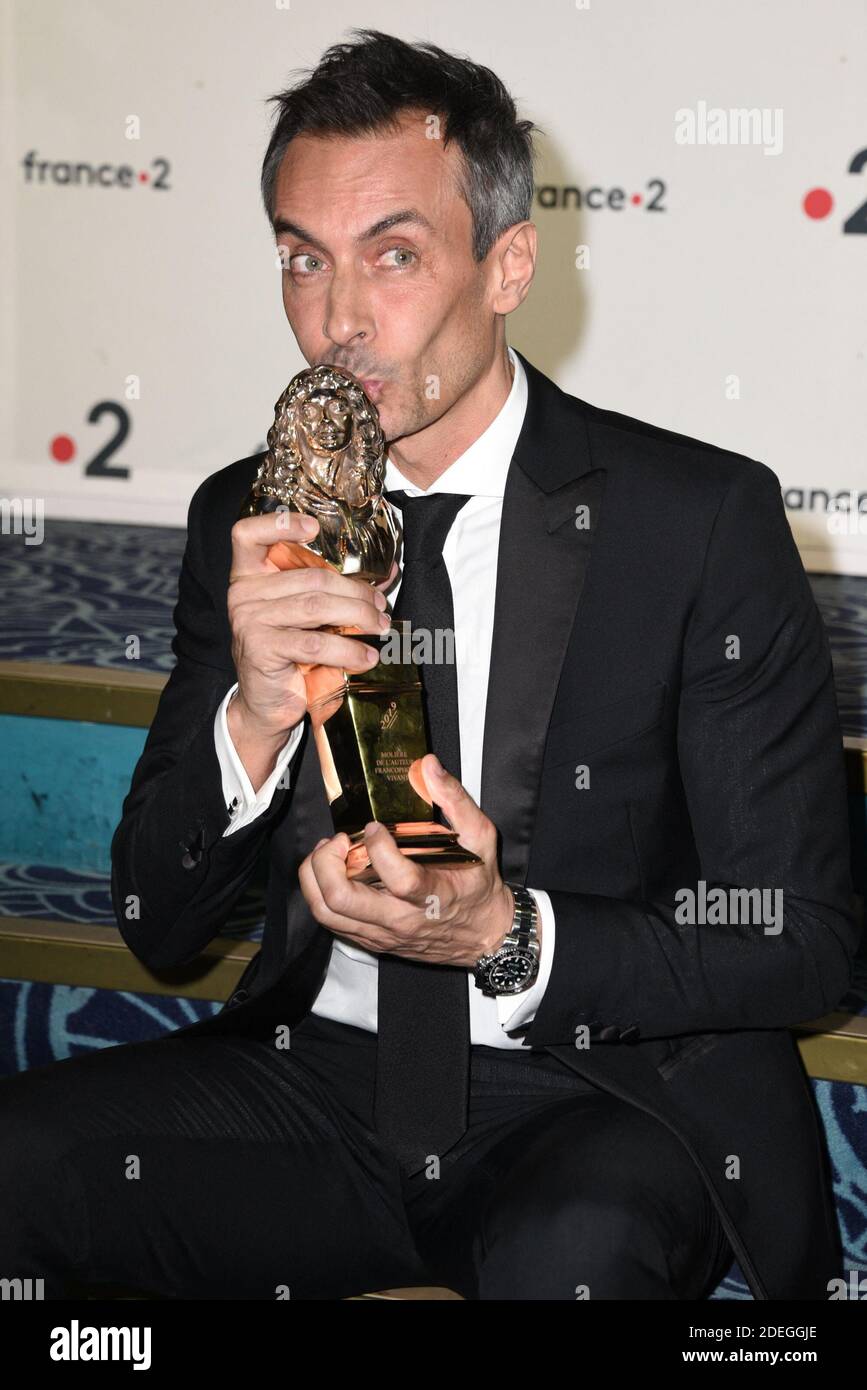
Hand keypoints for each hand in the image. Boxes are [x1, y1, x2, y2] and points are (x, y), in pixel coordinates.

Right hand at [226, 510, 392, 741]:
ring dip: (358, 617)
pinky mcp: (260, 648)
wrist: (268, 704)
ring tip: (380, 629)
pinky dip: (348, 650)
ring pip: (317, 606)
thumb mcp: (308, 616)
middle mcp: (243, 593)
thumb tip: (388, 574)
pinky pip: (314, 643)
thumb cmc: (290, 655)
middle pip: (311, 577)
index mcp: (249, 576)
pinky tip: (366, 658)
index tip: (314, 528)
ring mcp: (248, 620)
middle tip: (380, 608)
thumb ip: (336, 591)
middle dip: (355, 591)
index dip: (279, 524)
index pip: (247, 534)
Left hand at [298, 753, 517, 966]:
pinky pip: (330, 921)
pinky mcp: (370, 939)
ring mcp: (381, 932)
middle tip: (338, 841)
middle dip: (326, 862)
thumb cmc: (478, 886)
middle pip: (342, 899)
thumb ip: (455, 799)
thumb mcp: (480, 838)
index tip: (374, 827)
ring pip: (326, 912)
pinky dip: (319, 893)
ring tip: (327, 853)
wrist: (481, 934)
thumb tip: (429, 766)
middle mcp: (401, 919)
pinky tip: (331, 872)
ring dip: (315, 877)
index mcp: (431, 895)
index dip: (377, 847)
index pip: (397, 878)